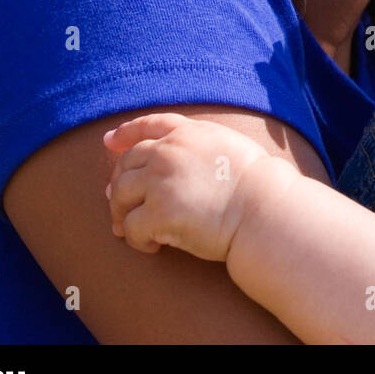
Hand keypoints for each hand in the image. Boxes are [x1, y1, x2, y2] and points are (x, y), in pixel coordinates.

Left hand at [103, 113, 274, 260]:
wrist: (264, 208)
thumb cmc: (257, 184)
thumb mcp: (228, 145)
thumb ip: (200, 144)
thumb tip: (178, 158)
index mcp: (186, 134)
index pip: (146, 127)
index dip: (125, 134)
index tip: (110, 142)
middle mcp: (168, 152)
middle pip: (126, 164)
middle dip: (119, 184)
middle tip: (120, 206)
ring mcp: (160, 182)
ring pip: (119, 196)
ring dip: (122, 214)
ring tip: (132, 230)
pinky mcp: (158, 214)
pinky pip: (131, 228)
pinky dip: (137, 240)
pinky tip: (153, 246)